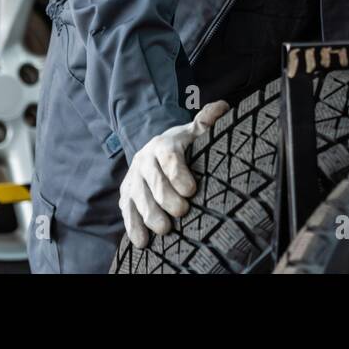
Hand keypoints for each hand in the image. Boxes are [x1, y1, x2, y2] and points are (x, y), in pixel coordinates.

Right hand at [119, 100, 228, 247]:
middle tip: (182, 211)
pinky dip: (133, 227)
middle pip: (154, 182)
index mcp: (163, 144)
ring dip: (150, 215)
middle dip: (167, 198)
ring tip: (165, 229)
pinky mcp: (125, 195)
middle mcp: (144, 161)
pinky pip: (126, 212)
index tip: (191, 190)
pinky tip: (142, 241)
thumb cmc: (182, 144)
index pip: (169, 158)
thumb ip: (207, 120)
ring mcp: (133, 179)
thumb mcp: (193, 131)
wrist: (153, 151)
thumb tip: (222, 107)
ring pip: (139, 199)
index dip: (179, 174)